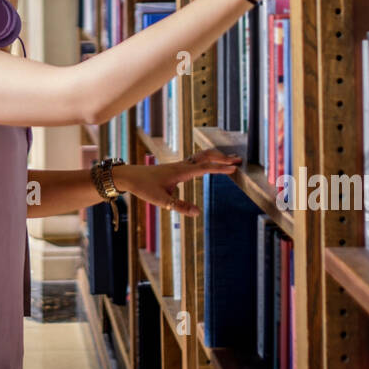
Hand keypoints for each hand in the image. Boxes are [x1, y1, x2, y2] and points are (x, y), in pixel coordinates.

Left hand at [114, 151, 242, 216]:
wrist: (130, 176)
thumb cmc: (144, 187)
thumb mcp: (161, 201)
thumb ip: (180, 206)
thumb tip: (198, 213)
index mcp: (181, 172)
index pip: (205, 168)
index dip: (220, 168)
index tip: (234, 168)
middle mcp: (182, 165)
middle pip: (206, 157)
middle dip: (223, 158)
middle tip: (238, 160)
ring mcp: (179, 164)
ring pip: (201, 156)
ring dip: (216, 156)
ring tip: (230, 159)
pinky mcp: (177, 167)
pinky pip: (196, 159)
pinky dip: (208, 158)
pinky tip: (211, 162)